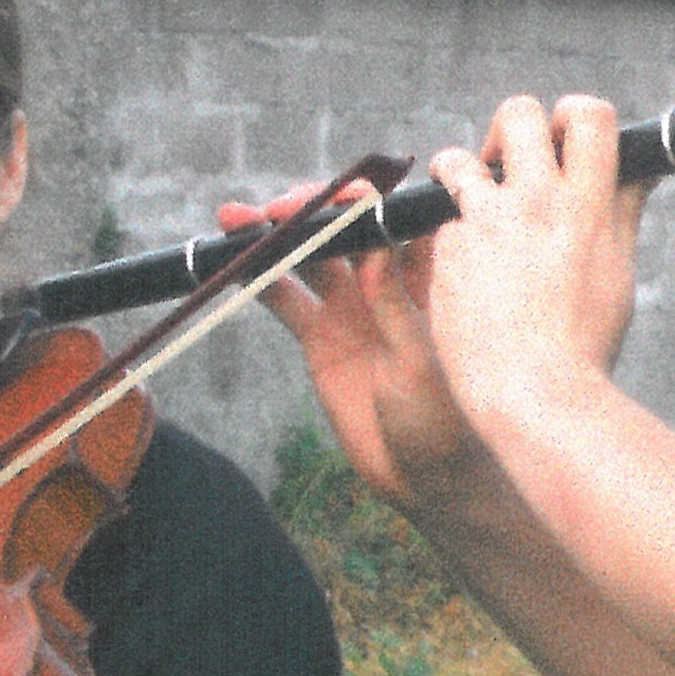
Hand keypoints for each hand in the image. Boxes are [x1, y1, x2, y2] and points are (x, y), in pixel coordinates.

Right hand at [219, 182, 478, 509]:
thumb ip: (393, 302)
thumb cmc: (446, 419)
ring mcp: (351, 306)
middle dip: (308, 211)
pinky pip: (284, 298)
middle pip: (343, 227)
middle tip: (274, 211)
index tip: (338, 197)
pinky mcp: (321, 337)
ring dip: (272, 235)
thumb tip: (374, 240)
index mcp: (427, 277)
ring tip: (232, 221)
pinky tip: (228, 261)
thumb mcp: (420, 359)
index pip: (395, 218)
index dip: (366, 200)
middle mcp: (387, 281)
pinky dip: (258, 278)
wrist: (424, 478)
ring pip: (308, 256)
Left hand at [421, 95, 649, 420]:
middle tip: (508, 163)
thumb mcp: (618, 273)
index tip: (562, 140)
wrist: (534, 393)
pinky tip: (465, 282)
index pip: (590, 115)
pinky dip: (451, 245)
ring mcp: (486, 223)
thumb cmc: (585, 343)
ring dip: (459, 174)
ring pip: (456, 159)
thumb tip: (642, 171)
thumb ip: (622, 212)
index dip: (574, 114)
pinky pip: (442, 226)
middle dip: (509, 129)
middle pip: (518, 112)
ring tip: (469, 208)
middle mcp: (536, 201)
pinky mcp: (447, 251)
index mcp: (588, 205)